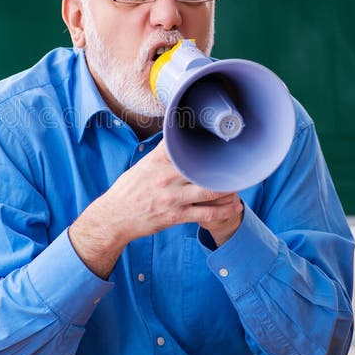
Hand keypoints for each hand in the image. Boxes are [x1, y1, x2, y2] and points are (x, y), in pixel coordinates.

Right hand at [69, 141, 242, 277]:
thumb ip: (162, 154)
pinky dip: (223, 211)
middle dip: (224, 168)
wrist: (114, 216)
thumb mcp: (142, 166)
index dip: (207, 143)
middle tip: (240, 165)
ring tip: (240, 185)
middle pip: (204, 169)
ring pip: (210, 192)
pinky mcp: (175, 216)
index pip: (185, 147)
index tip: (223, 141)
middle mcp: (167, 177)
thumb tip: (175, 137)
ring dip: (229, 189)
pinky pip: (206, 213)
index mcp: (158, 161)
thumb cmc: (128, 190)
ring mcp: (172, 198)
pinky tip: (234, 207)